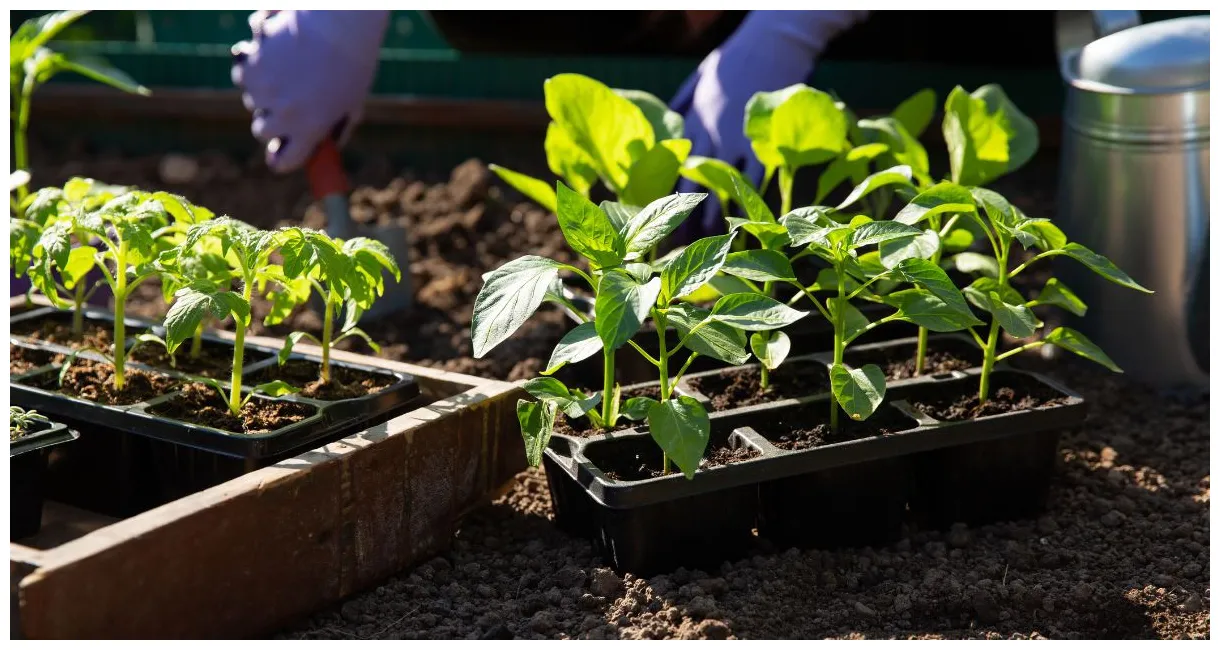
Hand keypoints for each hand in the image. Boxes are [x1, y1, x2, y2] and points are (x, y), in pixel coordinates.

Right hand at [231, 10, 388, 172]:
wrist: (340, 22)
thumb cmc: (353, 62)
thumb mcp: (353, 103)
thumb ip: (336, 128)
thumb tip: (323, 146)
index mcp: (309, 130)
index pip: (283, 161)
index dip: (281, 158)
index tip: (282, 152)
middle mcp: (282, 114)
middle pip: (262, 131)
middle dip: (273, 121)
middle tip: (288, 104)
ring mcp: (264, 88)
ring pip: (252, 99)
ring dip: (264, 89)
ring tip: (287, 69)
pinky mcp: (251, 62)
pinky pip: (242, 71)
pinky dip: (252, 63)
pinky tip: (270, 52)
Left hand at [671, 10, 868, 238]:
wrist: (771, 42)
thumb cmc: (735, 58)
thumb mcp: (699, 77)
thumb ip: (683, 103)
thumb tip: (667, 123)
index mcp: (692, 120)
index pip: (673, 164)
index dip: (667, 193)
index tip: (661, 214)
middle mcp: (710, 132)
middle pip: (692, 180)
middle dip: (686, 210)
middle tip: (679, 239)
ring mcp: (736, 137)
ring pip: (722, 184)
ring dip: (717, 212)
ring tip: (712, 235)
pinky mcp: (762, 139)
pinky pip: (755, 176)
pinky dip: (751, 197)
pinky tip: (749, 216)